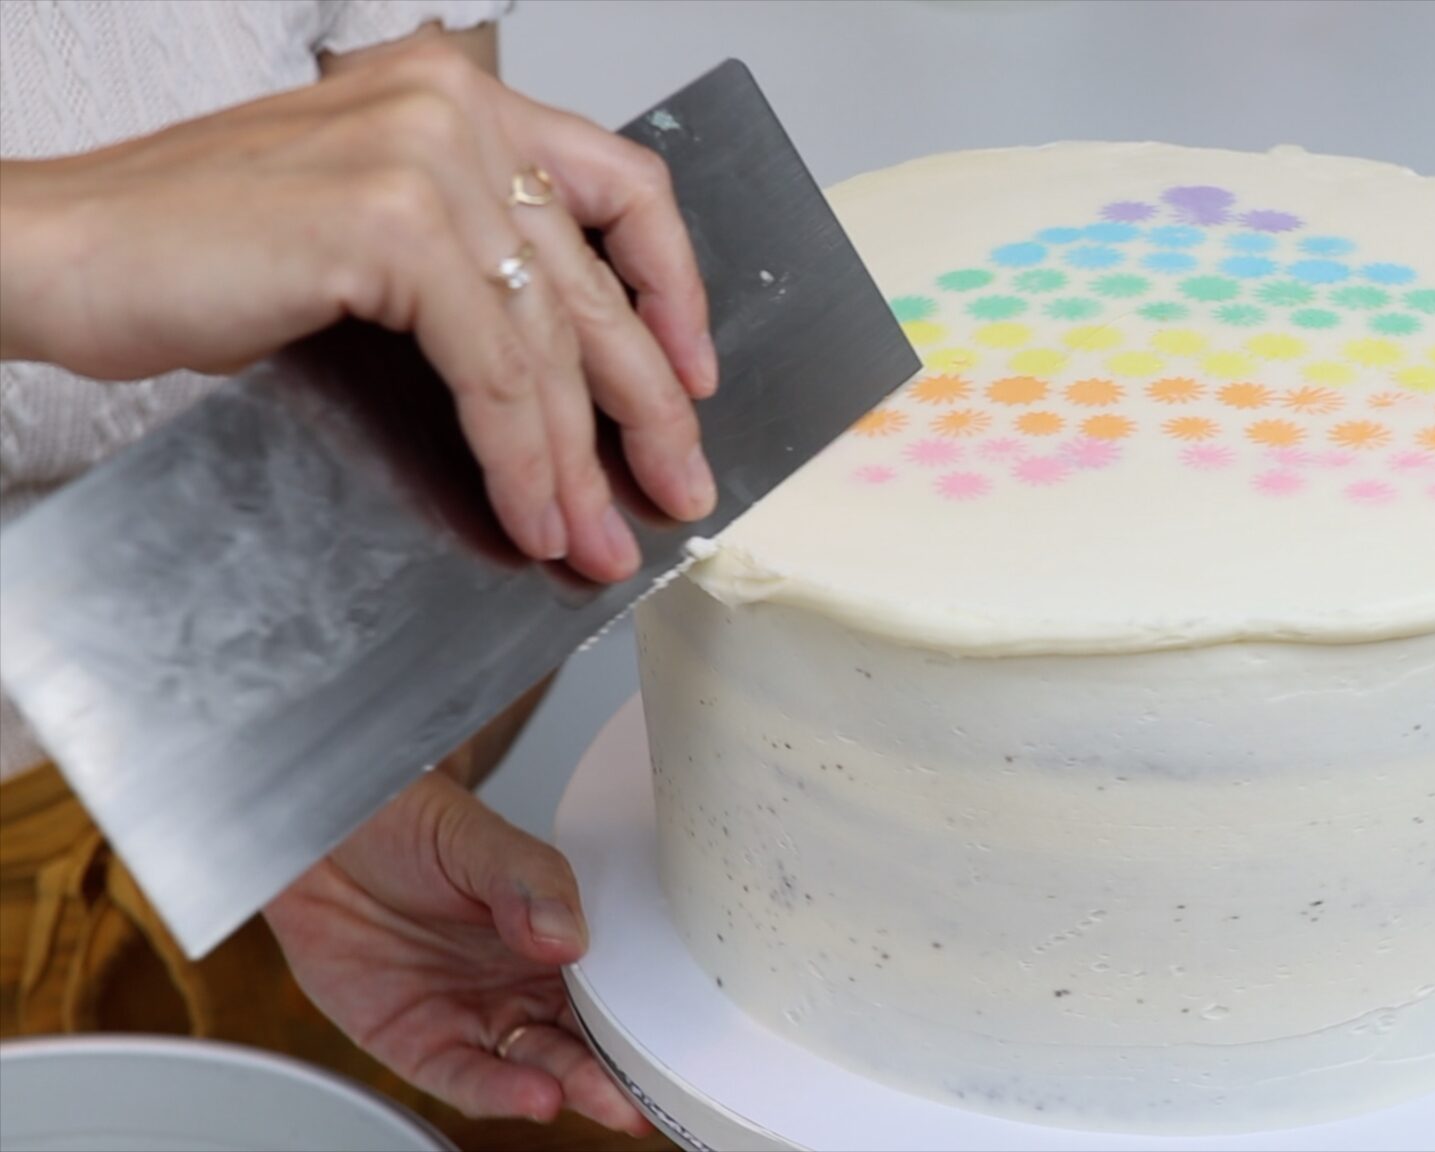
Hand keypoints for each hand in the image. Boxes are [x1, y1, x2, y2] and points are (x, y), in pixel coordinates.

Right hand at [0, 39, 714, 582]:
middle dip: (647, 404)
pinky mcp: (393, 225)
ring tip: (594, 536)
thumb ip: (468, 262)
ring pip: (550, 341)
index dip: (672, 287)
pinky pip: (495, 371)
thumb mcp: (364, 231)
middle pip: (598, 278)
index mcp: (456, 95)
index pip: (620, 184)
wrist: (58, 252)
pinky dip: (521, 456)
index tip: (693, 371)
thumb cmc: (190, 248)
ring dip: (581, 459)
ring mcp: (426, 157)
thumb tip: (564, 372)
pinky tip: (531, 511)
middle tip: (678, 484)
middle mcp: (454, 107)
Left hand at [263, 770, 649, 1134]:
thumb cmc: (405, 822)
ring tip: (603, 1100)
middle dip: (616, 1074)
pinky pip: (461, 1076)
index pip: (609, 990)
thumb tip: (565, 934)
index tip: (672, 1042)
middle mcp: (518, 984)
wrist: (319, 827)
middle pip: (580, 1041)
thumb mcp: (476, 836)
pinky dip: (499, 1092)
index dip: (641, 1021)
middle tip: (646, 1096)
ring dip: (570, 1088)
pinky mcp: (414, 1039)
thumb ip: (528, 881)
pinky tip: (535, 1096)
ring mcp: (469, 1014)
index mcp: (552, 935)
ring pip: (531, 1068)